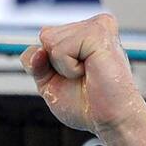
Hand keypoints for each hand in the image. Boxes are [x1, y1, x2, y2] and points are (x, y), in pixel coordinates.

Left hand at [20, 14, 145, 136]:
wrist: (111, 120)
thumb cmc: (87, 105)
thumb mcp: (49, 84)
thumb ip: (35, 65)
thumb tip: (37, 50)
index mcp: (83, 33)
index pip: (44, 38)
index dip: (47, 65)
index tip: (73, 77)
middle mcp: (92, 26)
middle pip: (45, 37)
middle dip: (55, 65)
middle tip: (82, 78)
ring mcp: (97, 26)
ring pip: (50, 40)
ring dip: (63, 67)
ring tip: (88, 74)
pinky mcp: (98, 32)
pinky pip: (60, 49)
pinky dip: (68, 68)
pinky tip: (90, 72)